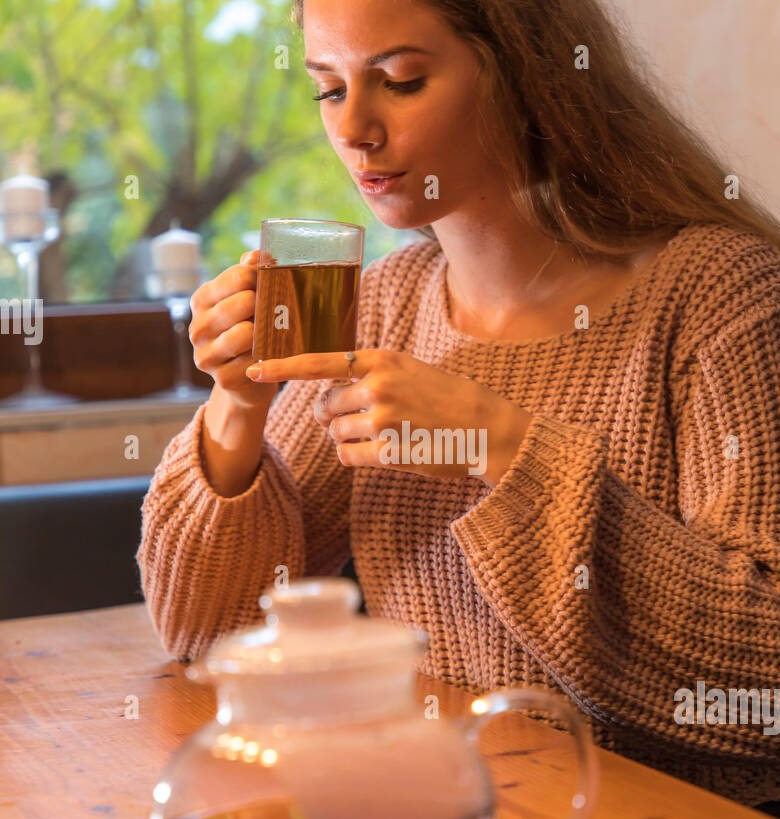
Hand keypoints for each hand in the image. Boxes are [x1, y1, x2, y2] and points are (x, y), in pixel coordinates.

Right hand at [189, 250, 278, 410]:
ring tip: (273, 334)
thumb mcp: (249, 298)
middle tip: (278, 312)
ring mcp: (206, 355)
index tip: (274, 283)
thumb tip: (256, 255)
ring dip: (267, 332)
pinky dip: (267, 357)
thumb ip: (251, 273)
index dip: (262, 277)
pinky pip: (253, 361)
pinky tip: (268, 357)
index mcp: (202, 300)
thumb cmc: (253, 330)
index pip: (237, 276)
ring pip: (246, 332)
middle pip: (243, 302)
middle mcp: (198, 327)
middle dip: (267, 305)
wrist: (250, 378)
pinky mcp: (221, 379)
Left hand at [245, 348, 531, 484]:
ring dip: (348, 439)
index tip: (254, 370)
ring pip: (335, 434)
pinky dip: (357, 458)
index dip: (282, 368)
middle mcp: (377, 386)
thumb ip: (368, 373)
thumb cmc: (446, 398)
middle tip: (361, 419)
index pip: (319, 362)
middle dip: (333, 417)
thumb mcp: (409, 369)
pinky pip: (348, 457)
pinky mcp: (389, 451)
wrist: (486, 428)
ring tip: (382, 435)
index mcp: (380, 360)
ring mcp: (383, 420)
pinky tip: (382, 453)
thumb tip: (325, 392)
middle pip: (324, 406)